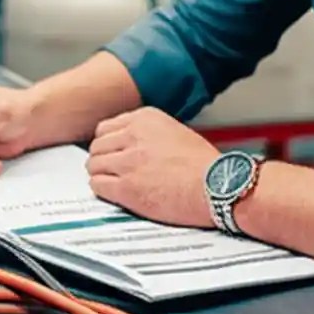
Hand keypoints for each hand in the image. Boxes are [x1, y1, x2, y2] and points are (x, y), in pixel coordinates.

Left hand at [86, 107, 221, 226]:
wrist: (220, 187)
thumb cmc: (205, 166)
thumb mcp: (175, 132)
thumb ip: (147, 134)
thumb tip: (127, 144)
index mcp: (145, 118)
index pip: (105, 128)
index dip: (108, 145)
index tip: (114, 155)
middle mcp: (133, 136)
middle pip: (97, 147)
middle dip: (103, 161)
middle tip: (114, 173)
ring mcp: (128, 162)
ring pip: (94, 166)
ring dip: (102, 176)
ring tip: (117, 185)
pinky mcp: (127, 187)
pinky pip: (97, 186)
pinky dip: (103, 191)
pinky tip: (117, 194)